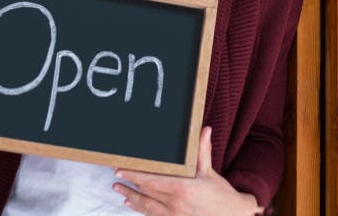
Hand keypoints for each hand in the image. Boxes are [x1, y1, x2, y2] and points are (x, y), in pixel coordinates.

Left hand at [113, 127, 263, 215]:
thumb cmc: (222, 195)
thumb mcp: (210, 171)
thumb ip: (203, 151)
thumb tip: (204, 130)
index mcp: (182, 188)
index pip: (151, 181)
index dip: (133, 175)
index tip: (121, 169)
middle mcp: (175, 204)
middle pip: (145, 193)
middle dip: (129, 185)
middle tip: (116, 178)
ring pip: (146, 206)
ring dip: (131, 198)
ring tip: (119, 191)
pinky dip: (141, 210)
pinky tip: (133, 205)